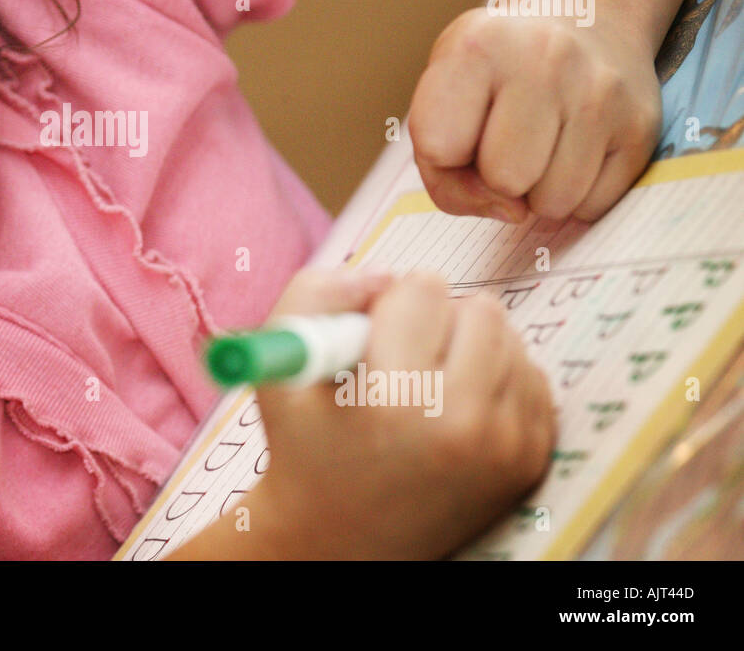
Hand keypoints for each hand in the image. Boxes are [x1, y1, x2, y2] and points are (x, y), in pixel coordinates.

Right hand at [252, 267, 555, 558]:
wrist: (340, 539)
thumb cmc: (306, 443)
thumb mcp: (281, 362)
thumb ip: (318, 292)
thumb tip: (386, 275)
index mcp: (396, 400)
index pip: (424, 288)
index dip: (389, 304)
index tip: (371, 340)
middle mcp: (462, 426)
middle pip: (482, 309)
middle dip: (439, 320)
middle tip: (404, 358)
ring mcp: (505, 448)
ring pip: (512, 340)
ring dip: (471, 347)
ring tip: (427, 385)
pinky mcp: (530, 460)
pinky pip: (532, 377)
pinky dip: (496, 379)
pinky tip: (456, 408)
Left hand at [408, 6, 662, 223]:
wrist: (583, 19)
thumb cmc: (494, 75)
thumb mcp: (442, 96)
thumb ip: (443, 169)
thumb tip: (512, 212)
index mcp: (478, 46)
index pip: (438, 146)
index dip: (443, 159)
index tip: (460, 133)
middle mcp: (544, 59)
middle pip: (504, 179)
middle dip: (498, 177)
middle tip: (508, 140)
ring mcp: (600, 92)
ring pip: (554, 202)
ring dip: (540, 192)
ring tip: (543, 144)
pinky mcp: (641, 125)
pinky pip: (594, 206)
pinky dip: (578, 195)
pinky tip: (576, 149)